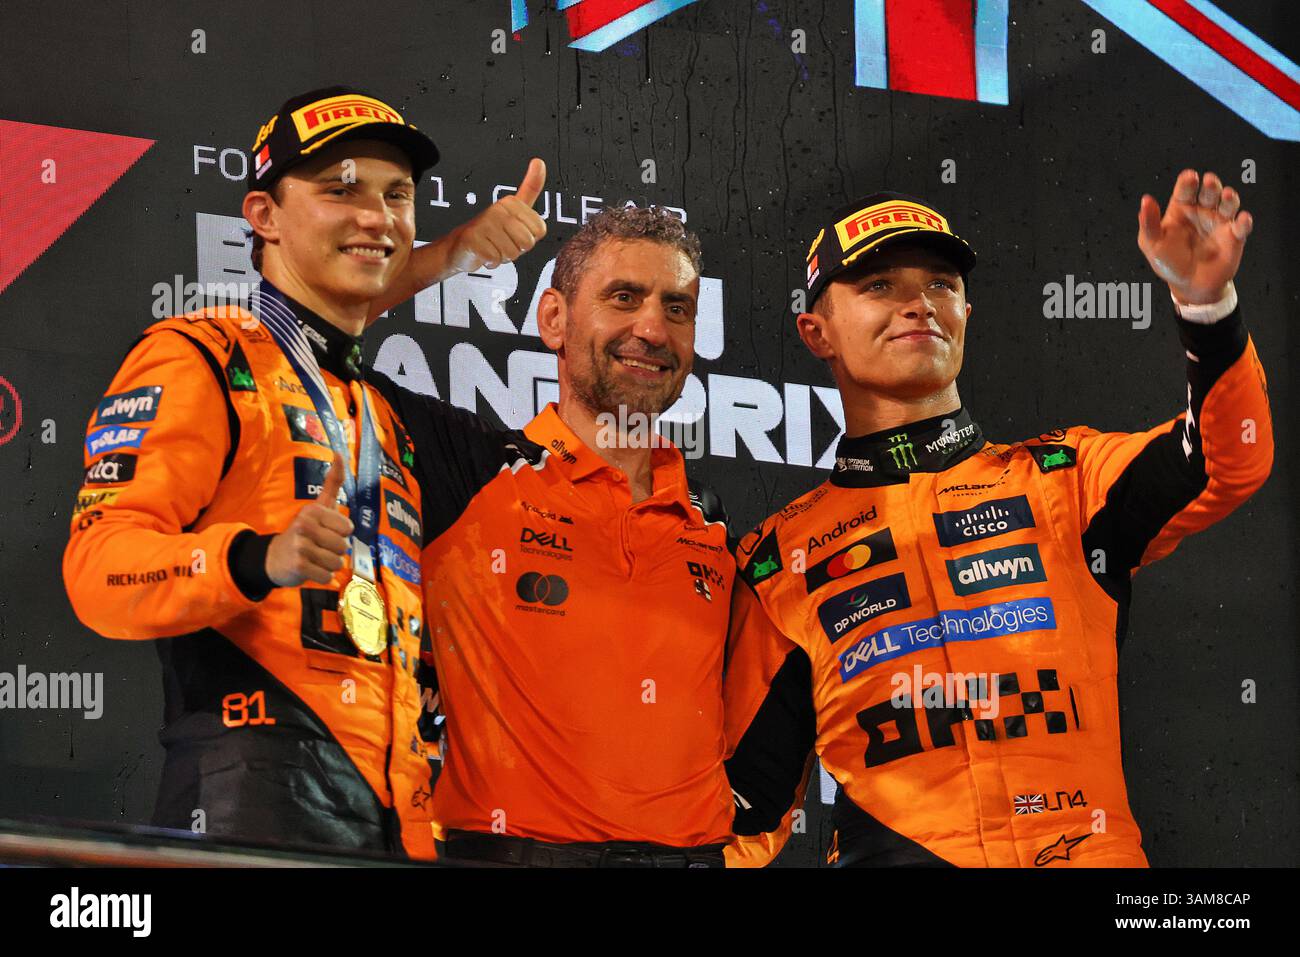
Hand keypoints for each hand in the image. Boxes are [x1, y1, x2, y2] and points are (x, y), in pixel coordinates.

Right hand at [265, 452, 352, 586]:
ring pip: (337, 562)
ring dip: (330, 565)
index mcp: (313, 510)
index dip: (341, 533)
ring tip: (315, 558)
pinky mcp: (298, 566)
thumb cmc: (305, 530)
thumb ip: (332, 482)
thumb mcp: (319, 505)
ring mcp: (300, 546)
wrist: (275, 557)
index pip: (348, 528)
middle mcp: (304, 525)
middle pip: (344, 546)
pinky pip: (327, 576)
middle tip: (319, 547)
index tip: (326, 531)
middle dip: (336, 551)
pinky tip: (310, 569)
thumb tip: (340, 454)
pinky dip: (323, 576)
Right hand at [446, 157, 547, 271]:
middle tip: (502, 241)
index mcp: (511, 202)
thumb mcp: (515, 208)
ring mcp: (485, 224)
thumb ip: (531, 187)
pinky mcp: (474, 240)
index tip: (514, 232)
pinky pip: (496, 259)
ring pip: (512, 253)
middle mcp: (498, 210)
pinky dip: (491, 261)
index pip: (539, 231)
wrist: (461, 246)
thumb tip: (539, 162)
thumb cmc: (490, 230)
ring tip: (493, 246)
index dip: (528, 238)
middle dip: (517, 249)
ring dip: (503, 256)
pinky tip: (484, 252)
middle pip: (527, 242)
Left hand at [1137, 169, 1252, 305]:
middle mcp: (1202, 212)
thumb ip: (1149, 224)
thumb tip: (1146, 200)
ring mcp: (1219, 223)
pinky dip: (1244, 222)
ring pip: (1228, 204)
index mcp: (1181, 209)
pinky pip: (1241, 227)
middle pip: (1209, 193)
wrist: (1188, 285)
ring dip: (1229, 198)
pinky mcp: (1234, 237)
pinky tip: (1242, 219)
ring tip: (1226, 195)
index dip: (1188, 182)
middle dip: (1211, 186)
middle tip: (1209, 182)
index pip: (1185, 191)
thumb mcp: (1152, 244)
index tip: (1190, 176)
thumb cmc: (1168, 262)